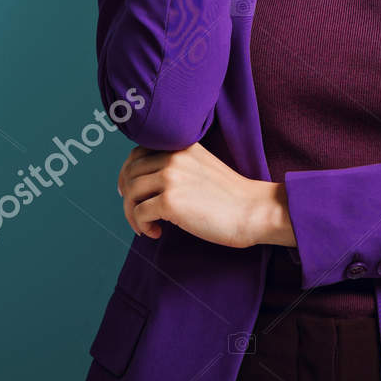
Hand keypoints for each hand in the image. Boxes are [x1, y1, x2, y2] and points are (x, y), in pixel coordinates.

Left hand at [117, 142, 294, 248]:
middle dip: (126, 195)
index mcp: (182, 147)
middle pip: (130, 172)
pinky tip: (156, 233)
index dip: (129, 172)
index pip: (139, 152)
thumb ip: (179, 166)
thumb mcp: (203, 167)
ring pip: (131, 193)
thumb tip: (144, 183)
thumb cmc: (232, 197)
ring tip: (146, 227)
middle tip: (134, 213)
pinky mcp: (170, 201)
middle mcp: (173, 157)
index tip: (128, 190)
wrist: (254, 211)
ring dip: (132, 213)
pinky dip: (142, 226)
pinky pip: (139, 213)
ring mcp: (171, 178)